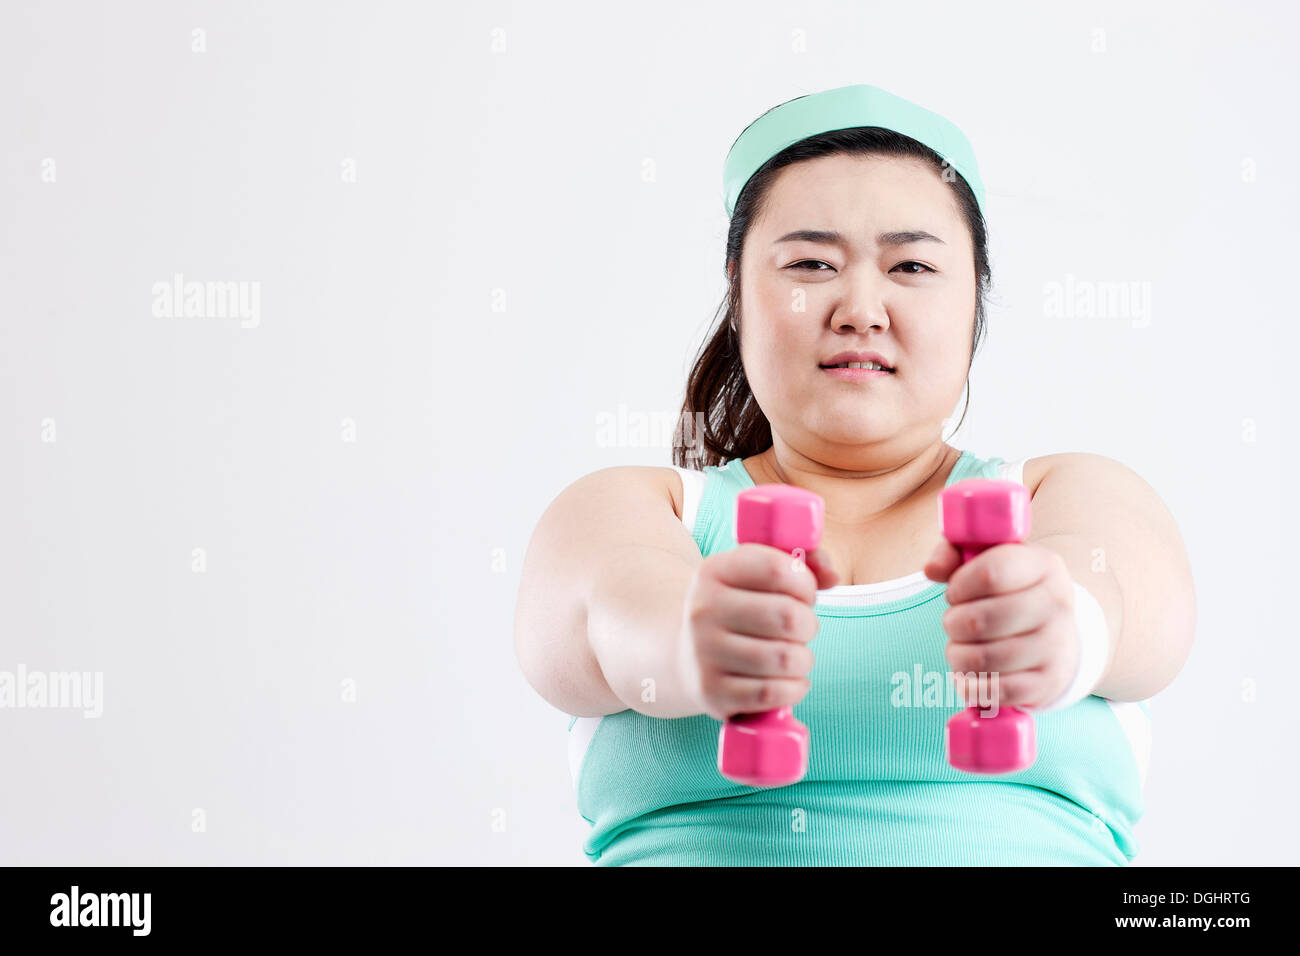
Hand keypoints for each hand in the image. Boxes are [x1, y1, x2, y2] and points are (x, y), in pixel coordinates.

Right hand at [675, 543, 838, 721]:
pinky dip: (794, 689)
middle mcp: (703, 610)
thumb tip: (832, 575)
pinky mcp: (712, 692)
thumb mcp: (759, 577)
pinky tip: (789, 682)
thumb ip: (804, 563)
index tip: (802, 594)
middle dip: (809, 625)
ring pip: (785, 658)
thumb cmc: (740, 610)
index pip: (778, 570)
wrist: (686, 655)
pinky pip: (772, 694)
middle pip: (788, 616)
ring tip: (795, 656)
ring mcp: (703, 653)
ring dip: (804, 660)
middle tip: (801, 629)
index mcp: (714, 571)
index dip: (805, 584)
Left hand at [923, 539, 1077, 710]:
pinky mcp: (1049, 682)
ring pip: (983, 658)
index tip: (955, 593)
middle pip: (980, 620)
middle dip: (953, 624)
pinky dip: (971, 686)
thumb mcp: (986, 560)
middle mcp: (1056, 604)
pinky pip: (997, 690)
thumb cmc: (1008, 592)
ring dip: (957, 656)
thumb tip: (932, 570)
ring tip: (960, 648)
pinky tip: (969, 675)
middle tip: (955, 623)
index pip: (990, 573)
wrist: (1056, 636)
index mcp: (1043, 565)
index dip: (959, 586)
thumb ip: (953, 553)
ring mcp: (1056, 646)